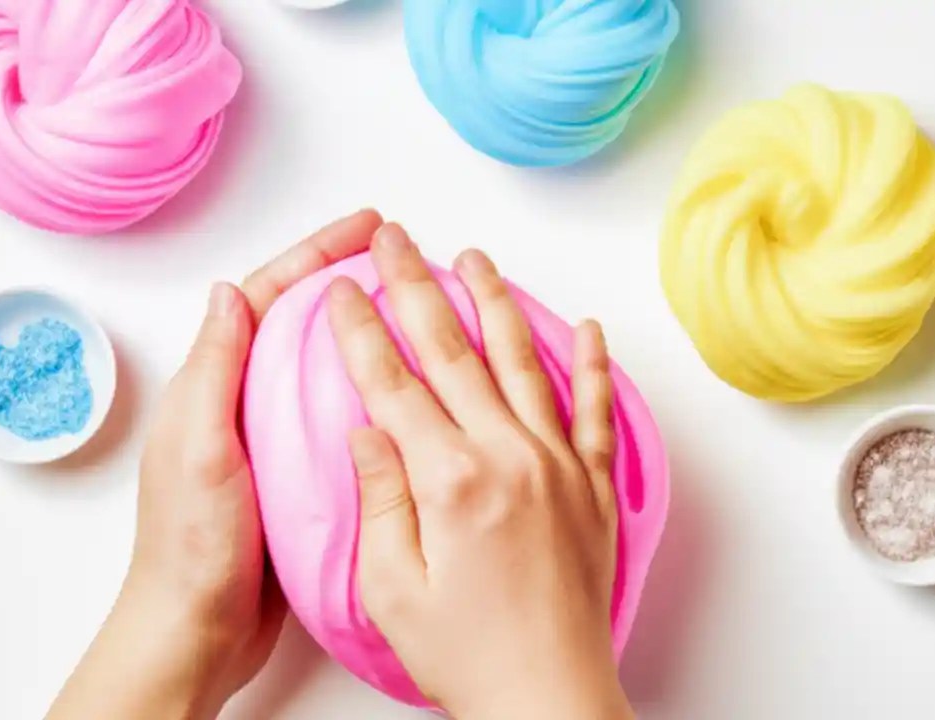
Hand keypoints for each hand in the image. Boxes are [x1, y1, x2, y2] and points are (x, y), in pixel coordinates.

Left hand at [46, 209, 383, 719]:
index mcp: (214, 387)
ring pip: (321, 366)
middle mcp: (241, 404)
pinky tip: (402, 390)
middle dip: (345, 280)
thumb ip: (215, 368)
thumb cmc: (192, 545)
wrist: (199, 630)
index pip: (268, 298)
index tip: (364, 229)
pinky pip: (336, 416)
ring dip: (360, 332)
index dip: (315, 256)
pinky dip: (366, 391)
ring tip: (412, 309)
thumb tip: (230, 291)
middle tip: (399, 257)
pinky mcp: (296, 476)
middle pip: (298, 322)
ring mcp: (270, 440)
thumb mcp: (199, 445)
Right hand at [328, 225, 631, 719]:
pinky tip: (586, 327)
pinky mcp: (591, 486)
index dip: (362, 332)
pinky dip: (591, 364)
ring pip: (523, 363)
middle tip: (395, 240)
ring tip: (473, 259)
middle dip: (416, 288)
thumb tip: (364, 429)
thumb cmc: (468, 656)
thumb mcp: (392, 589)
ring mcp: (557, 466)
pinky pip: (593, 410)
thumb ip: (380, 498)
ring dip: (495, 304)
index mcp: (450, 482)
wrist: (549, 698)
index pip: (393, 385)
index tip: (342, 291)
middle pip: (453, 353)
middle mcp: (509, 458)